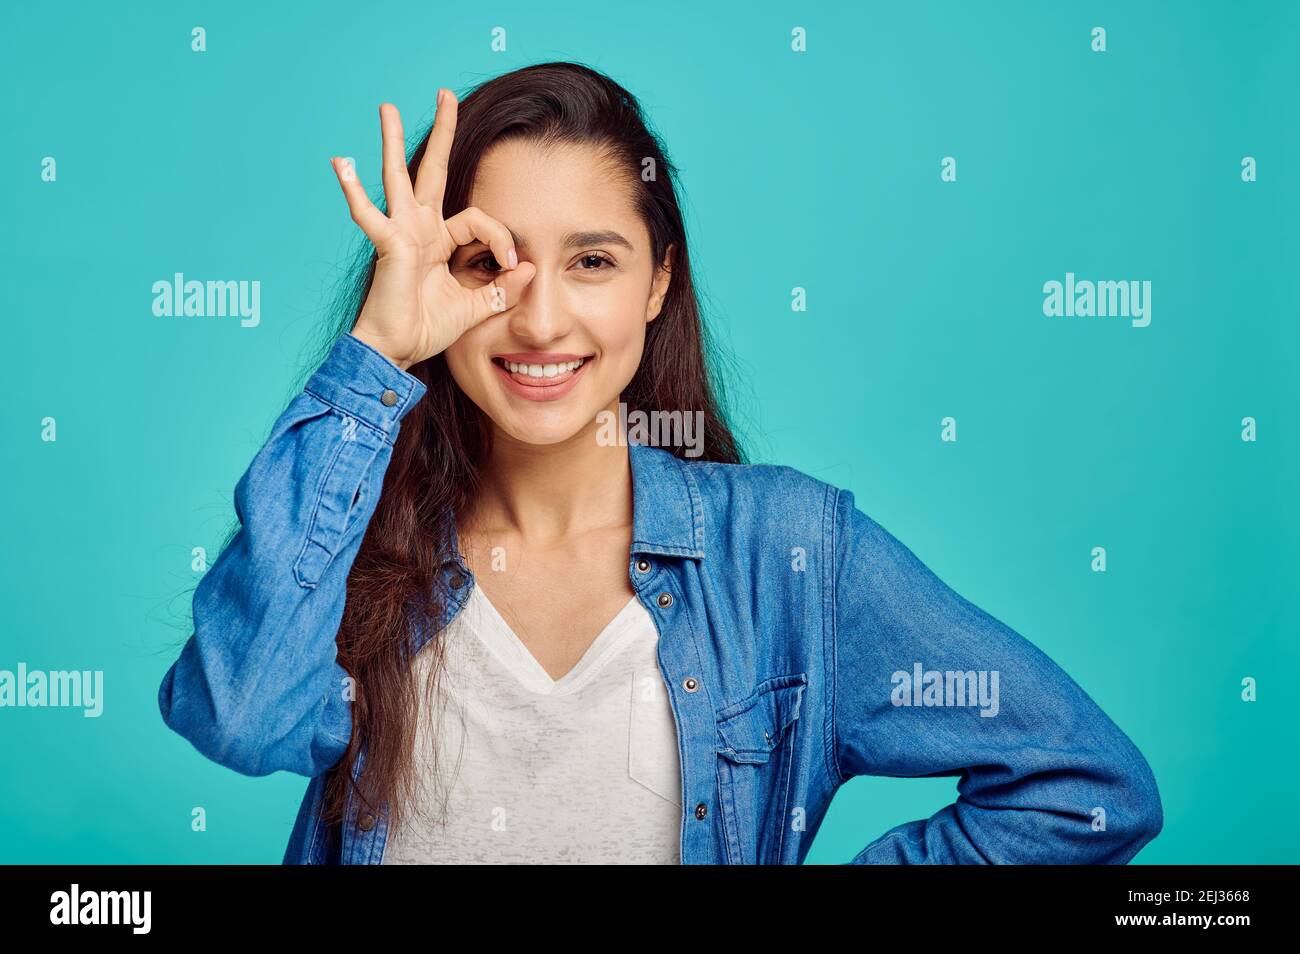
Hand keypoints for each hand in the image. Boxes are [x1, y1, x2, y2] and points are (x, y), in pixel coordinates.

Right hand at [330, 91, 535, 369]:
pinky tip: (340, 164)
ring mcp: (401, 233)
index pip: (478, 220)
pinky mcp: (387, 245)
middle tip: (446, 94)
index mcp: (440, 240)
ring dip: (393, 142)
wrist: (398, 349)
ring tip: (387, 108)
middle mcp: (419, 229)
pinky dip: (353, 190)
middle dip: (443, 133)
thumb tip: (532, 267)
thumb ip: (504, 287)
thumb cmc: (427, 328)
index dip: (501, 238)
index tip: (514, 265)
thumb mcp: (477, 306)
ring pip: (398, 178)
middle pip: (432, 171)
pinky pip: (369, 214)